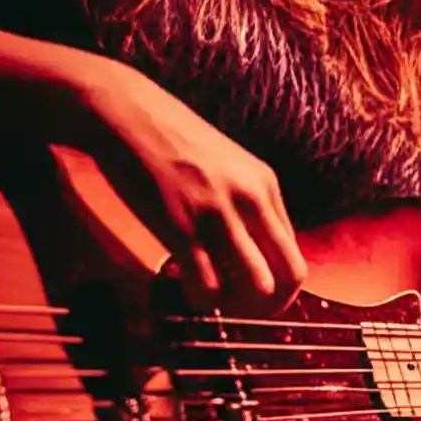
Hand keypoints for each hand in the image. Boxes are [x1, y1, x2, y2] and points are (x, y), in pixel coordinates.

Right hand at [69, 58, 306, 315]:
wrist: (125, 112)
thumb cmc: (170, 142)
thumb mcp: (226, 166)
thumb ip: (244, 204)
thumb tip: (251, 252)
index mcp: (266, 185)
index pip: (295, 256)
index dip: (277, 290)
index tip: (250, 295)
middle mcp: (252, 199)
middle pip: (290, 277)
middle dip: (268, 306)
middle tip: (237, 308)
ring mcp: (218, 213)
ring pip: (256, 287)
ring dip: (234, 305)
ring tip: (207, 293)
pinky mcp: (182, 226)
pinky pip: (208, 286)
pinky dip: (198, 298)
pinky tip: (179, 281)